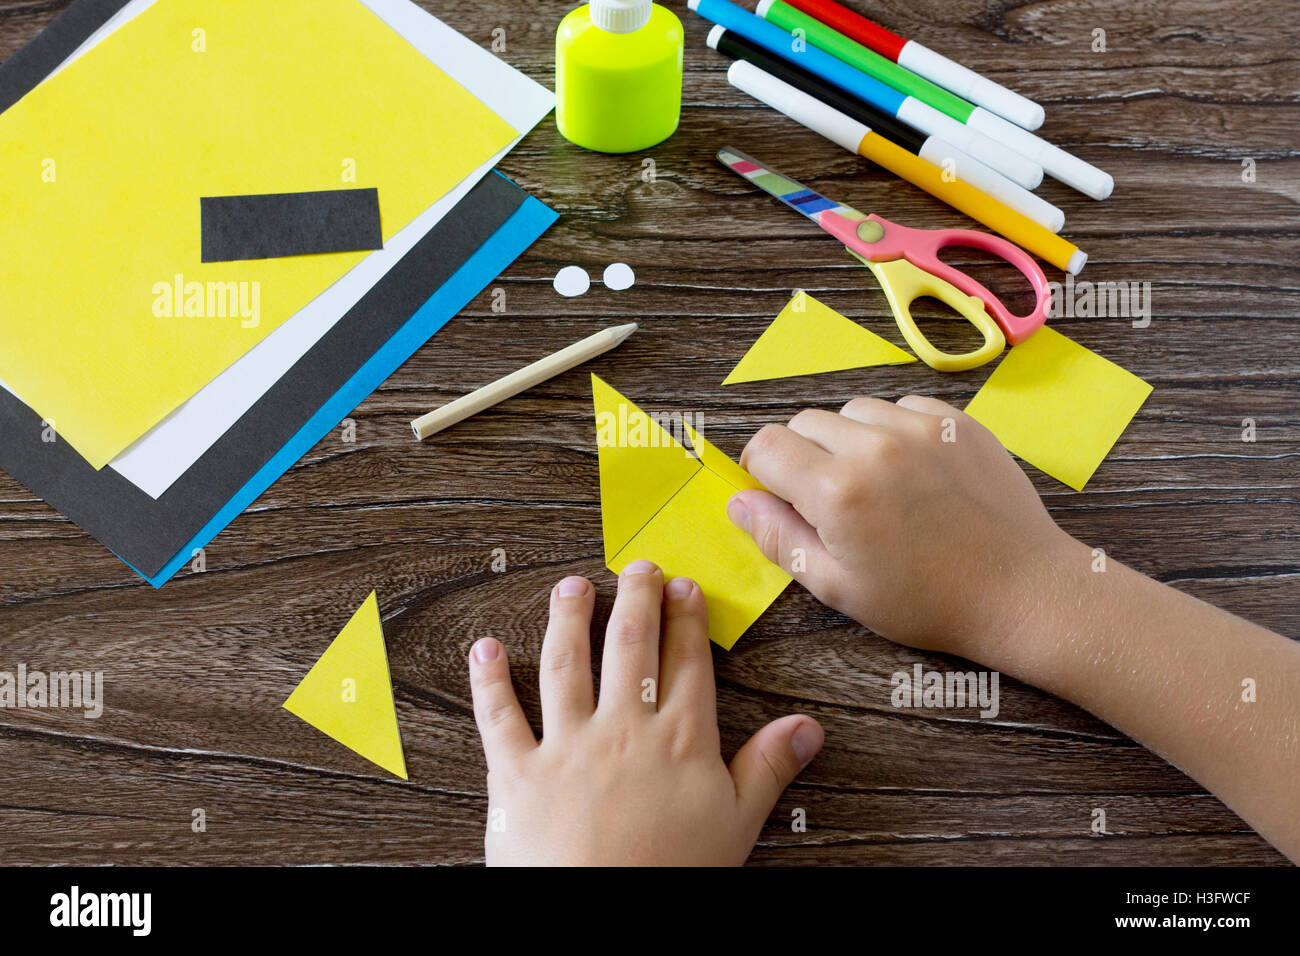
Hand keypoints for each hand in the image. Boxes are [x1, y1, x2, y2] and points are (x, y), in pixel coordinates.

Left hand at [468, 561, 823, 865]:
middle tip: (639, 567)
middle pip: (630, 646)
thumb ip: (766, 769)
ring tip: (572, 587)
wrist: (600, 919)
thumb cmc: (672, 877)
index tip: (684, 587)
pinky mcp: (517, 774)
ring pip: (567, 664)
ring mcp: (566, 747)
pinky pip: (500, 716)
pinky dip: (489, 680)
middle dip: (636, 599)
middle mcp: (622, 729)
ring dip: (569, 618)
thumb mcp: (735, 826)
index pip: (685, 663)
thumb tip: (808, 727)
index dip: (686, 619)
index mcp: (678, 741)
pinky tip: (486, 648)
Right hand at [729, 396, 1072, 659]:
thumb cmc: (926, 601)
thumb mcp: (838, 586)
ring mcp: (920, 426)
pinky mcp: (956, 420)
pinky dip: (893, 431)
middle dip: (803, 456)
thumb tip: (738, 502)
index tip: (778, 494)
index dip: (761, 471)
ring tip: (874, 485)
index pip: (766, 446)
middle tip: (830, 501)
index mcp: (838, 491)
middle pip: (804, 422)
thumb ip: (779, 537)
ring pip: (851, 411)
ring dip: (848, 439)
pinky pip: (900, 406)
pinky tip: (911, 472)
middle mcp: (874, 446)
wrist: (1021, 590)